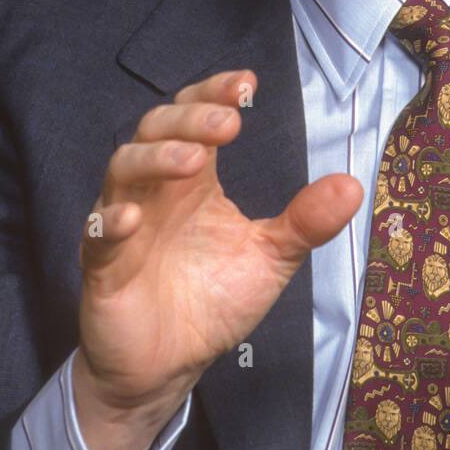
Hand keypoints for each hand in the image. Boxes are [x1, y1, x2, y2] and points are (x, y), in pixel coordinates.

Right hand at [74, 68, 362, 449]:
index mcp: (195, 181)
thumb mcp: (270, 258)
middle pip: (156, 130)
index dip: (215, 94)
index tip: (247, 84)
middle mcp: (156, 190)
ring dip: (155, 159)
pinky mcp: (101, 266)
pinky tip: (133, 220)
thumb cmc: (214, 301)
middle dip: (190, 120)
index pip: (197, 118)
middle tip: (229, 124)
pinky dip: (111, 223)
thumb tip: (353, 186)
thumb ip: (305, 222)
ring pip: (122, 170)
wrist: (170, 365)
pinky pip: (96, 235)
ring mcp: (124, 223)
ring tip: (193, 162)